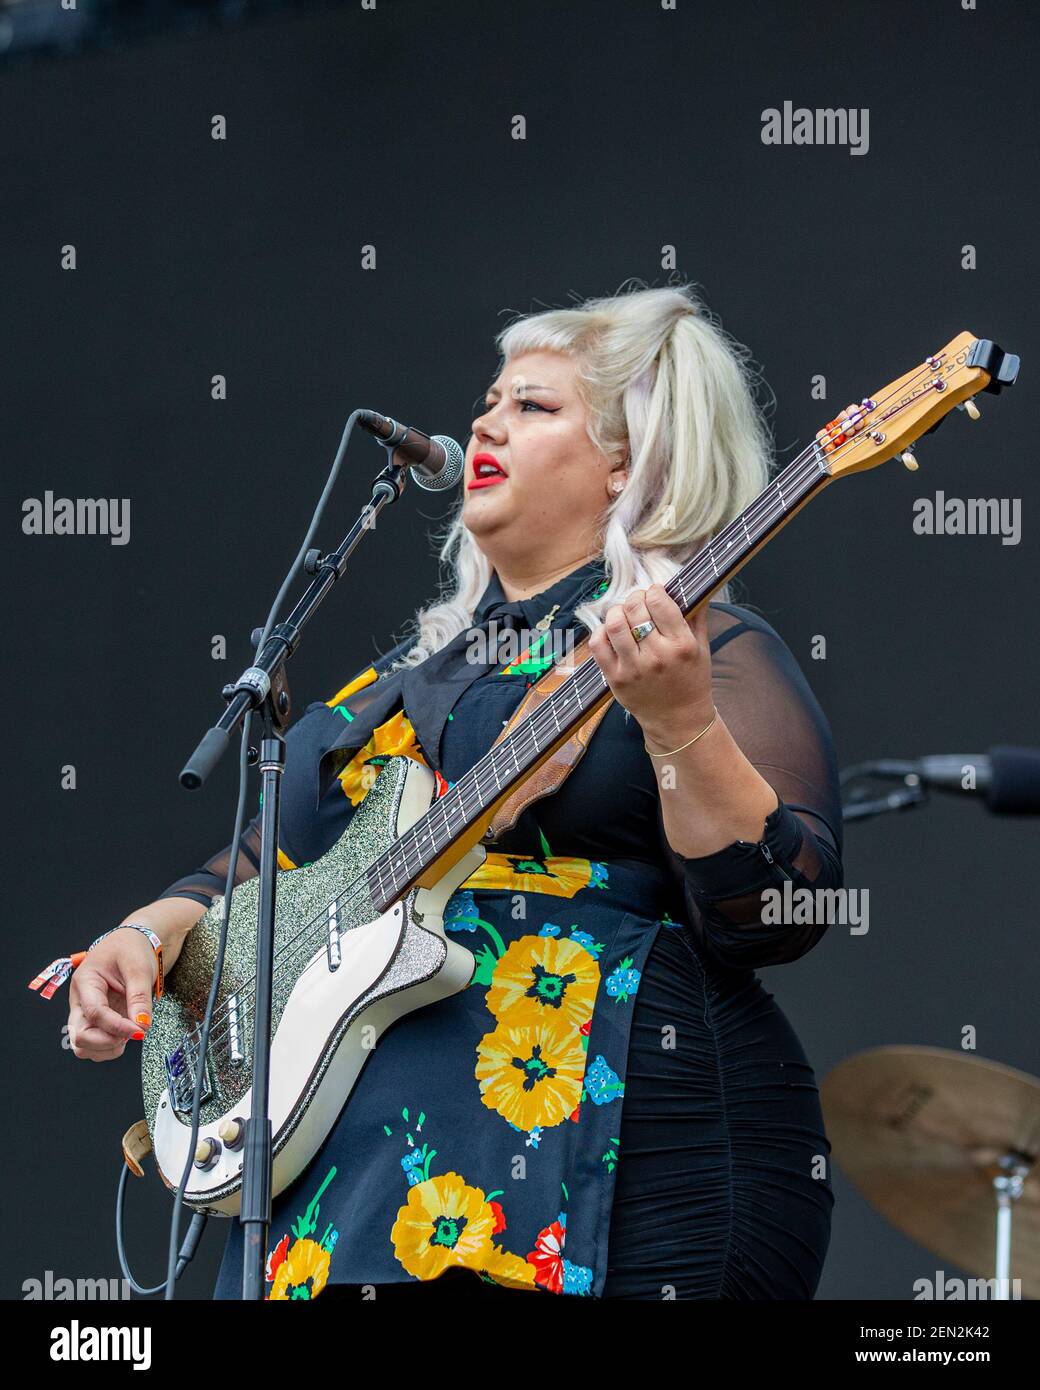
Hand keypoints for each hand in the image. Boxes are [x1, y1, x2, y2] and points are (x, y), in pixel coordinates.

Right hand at [67, 928, 157, 1061]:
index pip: (95, 1013)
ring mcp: (85, 1013)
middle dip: (106, 1042)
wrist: (133, 943)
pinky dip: (110, 1047)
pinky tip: (126, 1034)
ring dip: (107, 1048)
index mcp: (85, 981)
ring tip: (130, 1032)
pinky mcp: (95, 1021)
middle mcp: (79, 1000)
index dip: (117, 1027)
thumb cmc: (132, 949)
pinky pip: (94, 1045)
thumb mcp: (139, 967)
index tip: (140, 1030)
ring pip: (83, 1046)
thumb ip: (139, 997)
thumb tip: (141, 1025)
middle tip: (133, 1032)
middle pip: (79, 1036)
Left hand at [587, 585, 715, 750]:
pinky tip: (612, 632)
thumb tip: (693, 584)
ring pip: (614, 623)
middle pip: (634, 608)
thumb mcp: (702, 648)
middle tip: (639, 603)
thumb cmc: (692, 681)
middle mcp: (657, 656)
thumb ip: (696, 615)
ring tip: (625, 616)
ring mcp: (633, 668)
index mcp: (682, 645)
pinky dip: (601, 631)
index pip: (659, 601)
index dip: (654, 590)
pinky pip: (598, 644)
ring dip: (617, 612)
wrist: (679, 721)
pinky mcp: (615, 679)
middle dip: (635, 598)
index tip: (655, 593)